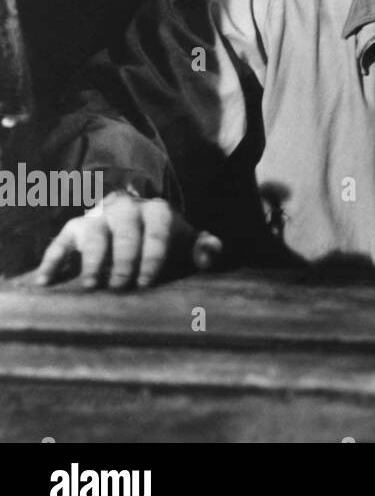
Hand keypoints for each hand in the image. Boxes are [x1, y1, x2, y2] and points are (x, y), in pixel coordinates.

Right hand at [34, 191, 222, 289]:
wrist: (134, 216)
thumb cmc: (164, 237)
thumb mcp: (186, 239)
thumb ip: (204, 246)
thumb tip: (209, 255)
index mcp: (156, 211)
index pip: (156, 229)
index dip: (152, 255)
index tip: (146, 281)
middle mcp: (125, 209)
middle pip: (124, 229)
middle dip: (123, 258)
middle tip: (121, 286)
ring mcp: (97, 217)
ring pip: (93, 232)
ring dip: (91, 259)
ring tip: (92, 285)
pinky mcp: (73, 229)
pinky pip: (59, 242)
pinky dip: (51, 260)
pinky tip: (44, 281)